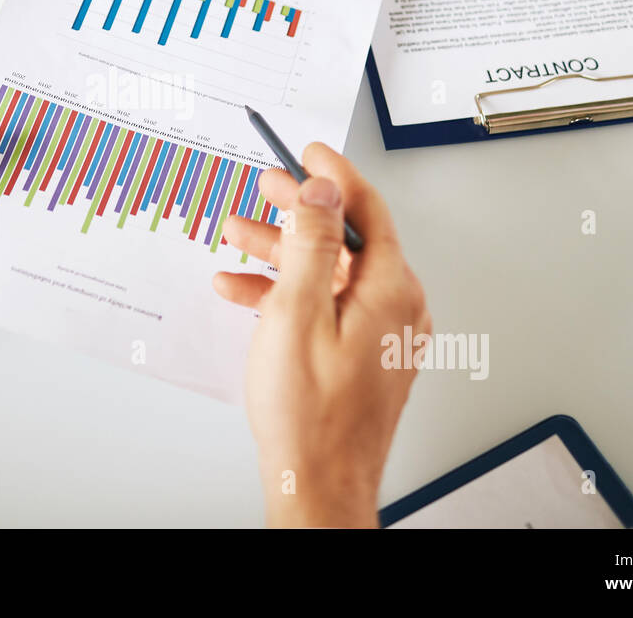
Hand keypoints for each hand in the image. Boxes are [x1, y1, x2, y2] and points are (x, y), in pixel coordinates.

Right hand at [214, 144, 428, 527]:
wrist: (318, 482)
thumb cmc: (310, 415)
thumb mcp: (296, 312)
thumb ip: (310, 243)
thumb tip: (322, 190)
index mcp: (389, 289)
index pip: (365, 208)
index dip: (332, 173)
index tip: (308, 150)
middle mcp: (394, 306)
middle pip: (344, 238)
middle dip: (297, 211)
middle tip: (265, 187)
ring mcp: (380, 332)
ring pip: (328, 272)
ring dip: (282, 253)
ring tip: (238, 237)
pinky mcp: (362, 354)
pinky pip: (325, 306)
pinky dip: (286, 294)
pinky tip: (246, 291)